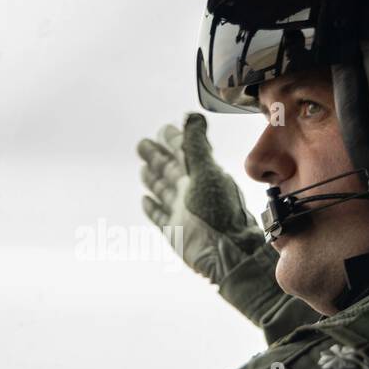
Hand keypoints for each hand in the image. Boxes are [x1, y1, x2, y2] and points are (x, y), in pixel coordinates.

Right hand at [138, 113, 263, 285]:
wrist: (225, 253)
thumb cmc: (220, 212)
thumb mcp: (206, 172)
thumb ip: (196, 146)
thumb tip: (193, 116)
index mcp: (202, 174)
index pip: (184, 152)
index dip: (174, 140)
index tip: (164, 129)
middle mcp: (191, 190)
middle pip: (170, 169)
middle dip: (156, 156)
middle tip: (142, 144)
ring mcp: (181, 210)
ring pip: (162, 190)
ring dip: (152, 178)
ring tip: (143, 168)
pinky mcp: (173, 230)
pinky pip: (159, 215)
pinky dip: (151, 207)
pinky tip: (146, 200)